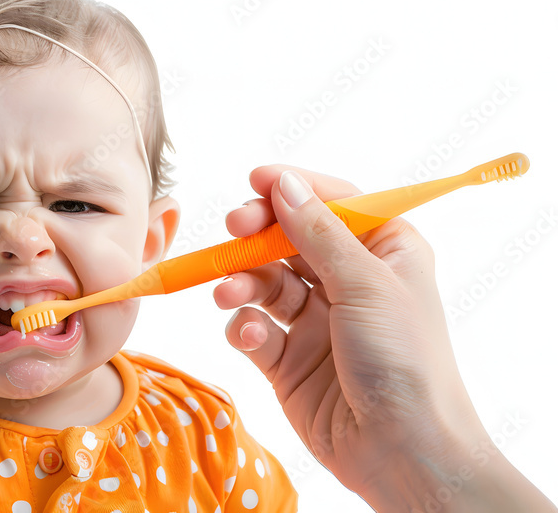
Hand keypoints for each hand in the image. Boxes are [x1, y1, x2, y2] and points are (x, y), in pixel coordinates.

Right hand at [213, 166, 555, 510]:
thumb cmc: (404, 362)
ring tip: (230, 294)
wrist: (402, 453)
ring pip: (264, 282)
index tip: (257, 181)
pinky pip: (255, 328)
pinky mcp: (289, 360)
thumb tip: (283, 183)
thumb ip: (318, 232)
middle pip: (289, 238)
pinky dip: (247, 327)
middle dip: (258, 235)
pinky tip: (255, 337)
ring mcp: (317, 322)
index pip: (335, 203)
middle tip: (234, 231)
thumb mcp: (365, 284)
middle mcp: (349, 281)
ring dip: (242, 282)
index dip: (296, 188)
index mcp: (385, 253)